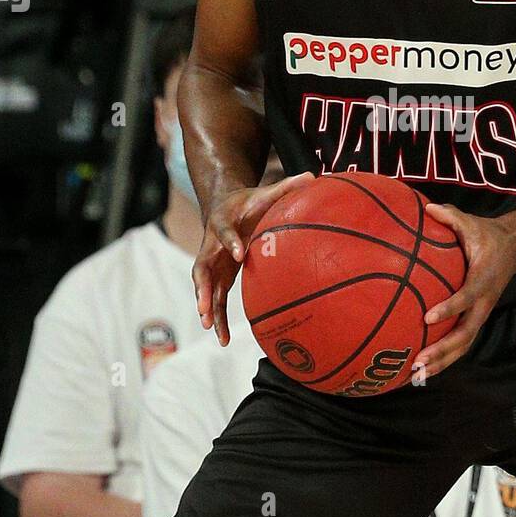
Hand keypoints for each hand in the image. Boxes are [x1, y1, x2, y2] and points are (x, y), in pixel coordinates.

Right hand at [192, 172, 315, 345]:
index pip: (224, 233)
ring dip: (206, 307)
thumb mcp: (264, 192)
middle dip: (202, 287)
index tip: (240, 253)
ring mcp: (212, 263)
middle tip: (204, 305)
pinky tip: (224, 340)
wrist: (224, 207)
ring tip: (211, 329)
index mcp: (222, 224)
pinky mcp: (217, 276)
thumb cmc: (248, 202)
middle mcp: (211, 246)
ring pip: (205, 288)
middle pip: (201, 267)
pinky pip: (214, 300)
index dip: (230, 242)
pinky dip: (217, 318)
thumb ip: (286, 186)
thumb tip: (314, 176)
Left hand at [413, 204, 515, 377]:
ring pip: (463, 345)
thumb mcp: (472, 223)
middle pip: (465, 334)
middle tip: (418, 359)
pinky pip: (460, 343)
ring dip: (442, 362)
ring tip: (416, 374)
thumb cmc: (487, 236)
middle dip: (443, 350)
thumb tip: (428, 208)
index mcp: (483, 280)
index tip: (427, 317)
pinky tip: (421, 368)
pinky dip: (444, 358)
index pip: (466, 297)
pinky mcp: (476, 319)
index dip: (449, 308)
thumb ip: (451, 216)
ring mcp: (481, 314)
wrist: (514, 249)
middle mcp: (484, 303)